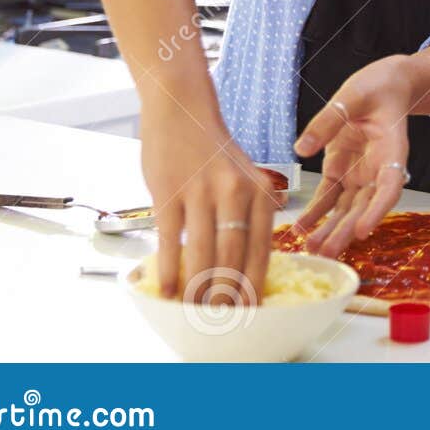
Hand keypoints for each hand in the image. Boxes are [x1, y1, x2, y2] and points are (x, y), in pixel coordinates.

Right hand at [141, 104, 277, 302]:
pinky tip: (168, 289)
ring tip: (192, 311)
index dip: (253, 285)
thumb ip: (248, 214)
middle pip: (232, 257)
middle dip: (225, 294)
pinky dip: (169, 270)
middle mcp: (235, 192)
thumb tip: (245, 265)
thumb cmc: (214, 150)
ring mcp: (201, 192)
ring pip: (202, 253)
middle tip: (218, 320)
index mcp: (260, 192)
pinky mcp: (169, 192)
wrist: (182, 109)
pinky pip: (170, 240)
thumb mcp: (244, 177)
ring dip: (197, 289)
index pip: (261, 250)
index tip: (248, 311)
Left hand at [293, 54, 415, 256]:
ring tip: (311, 250)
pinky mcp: (341, 171)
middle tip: (328, 253)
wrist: (385, 85)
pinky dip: (315, 213)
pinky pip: (328, 197)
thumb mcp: (354, 94)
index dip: (378, 211)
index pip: (389, 186)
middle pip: (364, 205)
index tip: (363, 230)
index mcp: (392, 150)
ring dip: (330, 229)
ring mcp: (359, 173)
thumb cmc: (378, 87)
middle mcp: (377, 168)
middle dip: (346, 230)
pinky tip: (300, 229)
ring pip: (345, 208)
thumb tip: (301, 148)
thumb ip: (328, 119)